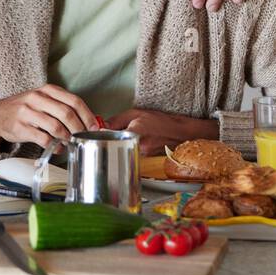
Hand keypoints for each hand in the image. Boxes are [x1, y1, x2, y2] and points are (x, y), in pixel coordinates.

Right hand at [0, 84, 97, 148]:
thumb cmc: (25, 109)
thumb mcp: (43, 100)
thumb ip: (62, 107)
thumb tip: (87, 122)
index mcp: (47, 90)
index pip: (73, 100)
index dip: (87, 115)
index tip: (94, 127)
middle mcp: (37, 98)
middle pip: (66, 113)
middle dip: (79, 128)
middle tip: (84, 137)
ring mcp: (28, 112)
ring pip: (56, 127)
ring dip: (67, 138)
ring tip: (70, 143)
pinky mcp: (21, 127)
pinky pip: (43, 139)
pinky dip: (54, 146)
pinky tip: (58, 148)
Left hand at [104, 108, 219, 155]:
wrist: (180, 133)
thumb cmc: (161, 121)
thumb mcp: (136, 113)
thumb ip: (117, 119)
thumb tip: (102, 124)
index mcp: (134, 132)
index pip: (109, 135)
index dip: (100, 134)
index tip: (95, 133)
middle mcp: (137, 146)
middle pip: (114, 145)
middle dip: (110, 140)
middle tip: (107, 135)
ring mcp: (141, 155)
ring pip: (121, 150)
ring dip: (119, 145)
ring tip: (125, 137)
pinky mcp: (144, 161)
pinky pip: (130, 154)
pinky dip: (128, 149)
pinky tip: (134, 144)